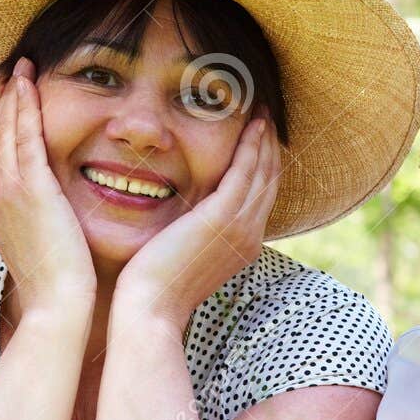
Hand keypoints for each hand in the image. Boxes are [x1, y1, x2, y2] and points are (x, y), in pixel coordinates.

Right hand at [0, 59, 95, 318]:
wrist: (58, 306)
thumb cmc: (61, 286)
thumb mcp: (44, 245)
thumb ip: (45, 220)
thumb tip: (57, 213)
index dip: (5, 123)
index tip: (15, 99)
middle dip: (6, 102)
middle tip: (17, 71)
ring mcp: (6, 189)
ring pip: (6, 128)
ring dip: (15, 94)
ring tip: (24, 67)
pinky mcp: (29, 187)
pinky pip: (24, 133)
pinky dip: (26, 104)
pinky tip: (32, 82)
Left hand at [113, 116, 279, 331]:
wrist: (151, 309)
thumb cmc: (154, 288)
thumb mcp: (183, 256)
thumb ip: (194, 233)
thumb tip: (185, 219)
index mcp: (242, 245)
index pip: (261, 196)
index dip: (263, 164)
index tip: (258, 137)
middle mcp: (249, 235)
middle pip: (269, 180)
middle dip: (269, 146)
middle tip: (266, 115)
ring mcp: (240, 227)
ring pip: (263, 171)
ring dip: (264, 138)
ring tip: (262, 111)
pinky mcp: (224, 217)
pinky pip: (246, 171)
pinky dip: (252, 145)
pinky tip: (251, 122)